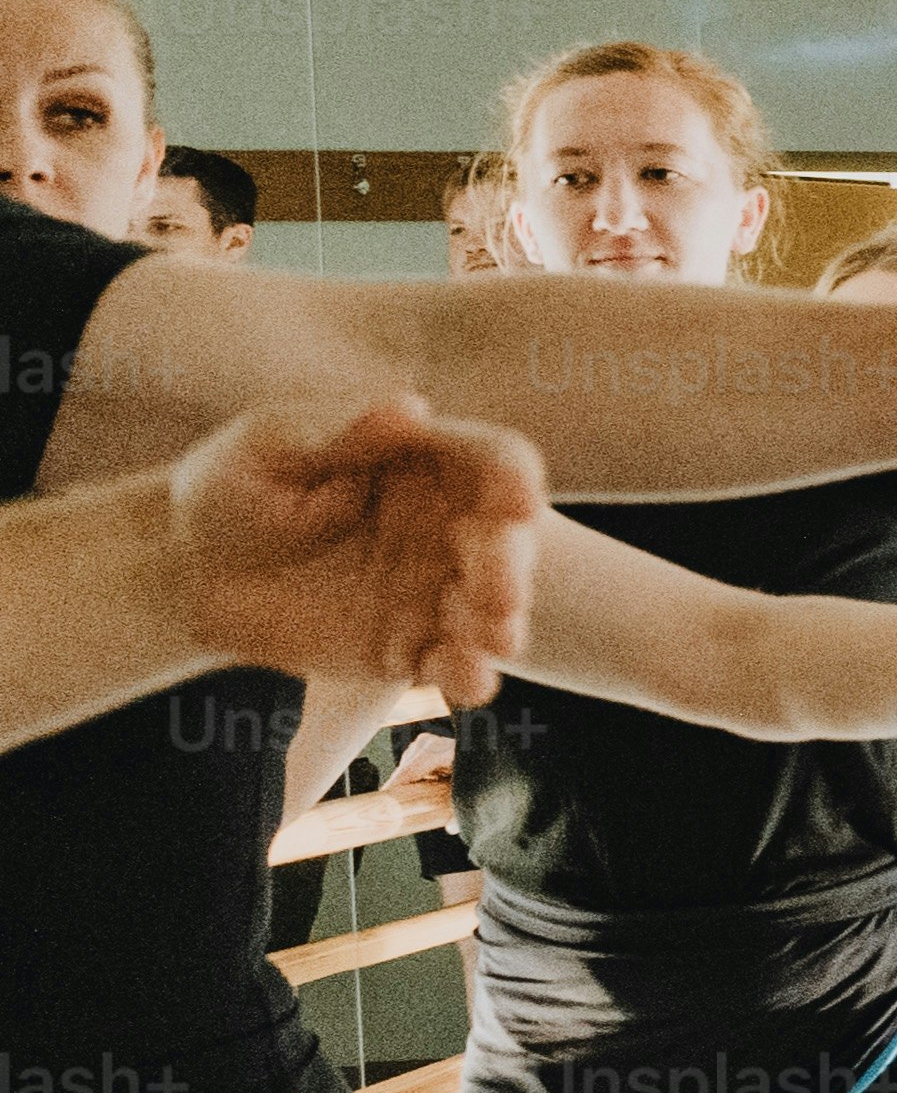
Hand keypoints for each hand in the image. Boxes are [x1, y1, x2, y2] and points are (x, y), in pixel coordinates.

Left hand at [175, 398, 542, 703]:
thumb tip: (413, 409)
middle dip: (511, 567)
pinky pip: (453, 666)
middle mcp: (444, 529)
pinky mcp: (410, 647)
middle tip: (498, 592)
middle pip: (508, 543)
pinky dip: (469, 677)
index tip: (517, 504)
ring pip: (492, 611)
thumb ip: (338, 430)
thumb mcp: (267, 445)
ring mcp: (432, 592)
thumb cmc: (226, 488)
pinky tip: (467, 682)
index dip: (517, 480)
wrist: (183, 570)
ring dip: (501, 625)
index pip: (495, 464)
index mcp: (424, 466)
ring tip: (492, 639)